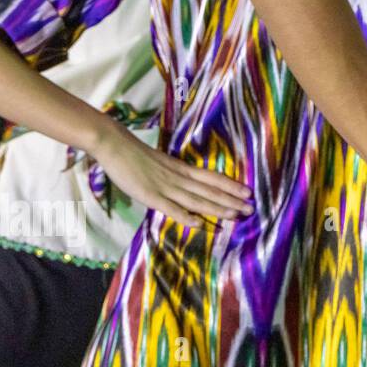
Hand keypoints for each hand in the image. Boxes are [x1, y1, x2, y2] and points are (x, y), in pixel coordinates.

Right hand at [91, 119, 253, 228]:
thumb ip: (175, 174)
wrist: (115, 144)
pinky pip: (170, 207)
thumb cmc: (136, 154)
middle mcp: (179, 178)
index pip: (212, 178)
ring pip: (196, 199)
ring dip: (217, 208)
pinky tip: (198, 222)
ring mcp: (165, 187)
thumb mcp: (163, 163)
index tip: (248, 192)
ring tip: (236, 215)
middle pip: (209, 190)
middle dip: (231, 200)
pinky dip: (184, 215)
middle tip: (252, 208)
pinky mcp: (150, 195)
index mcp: (182, 168)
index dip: (230, 185)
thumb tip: (188, 184)